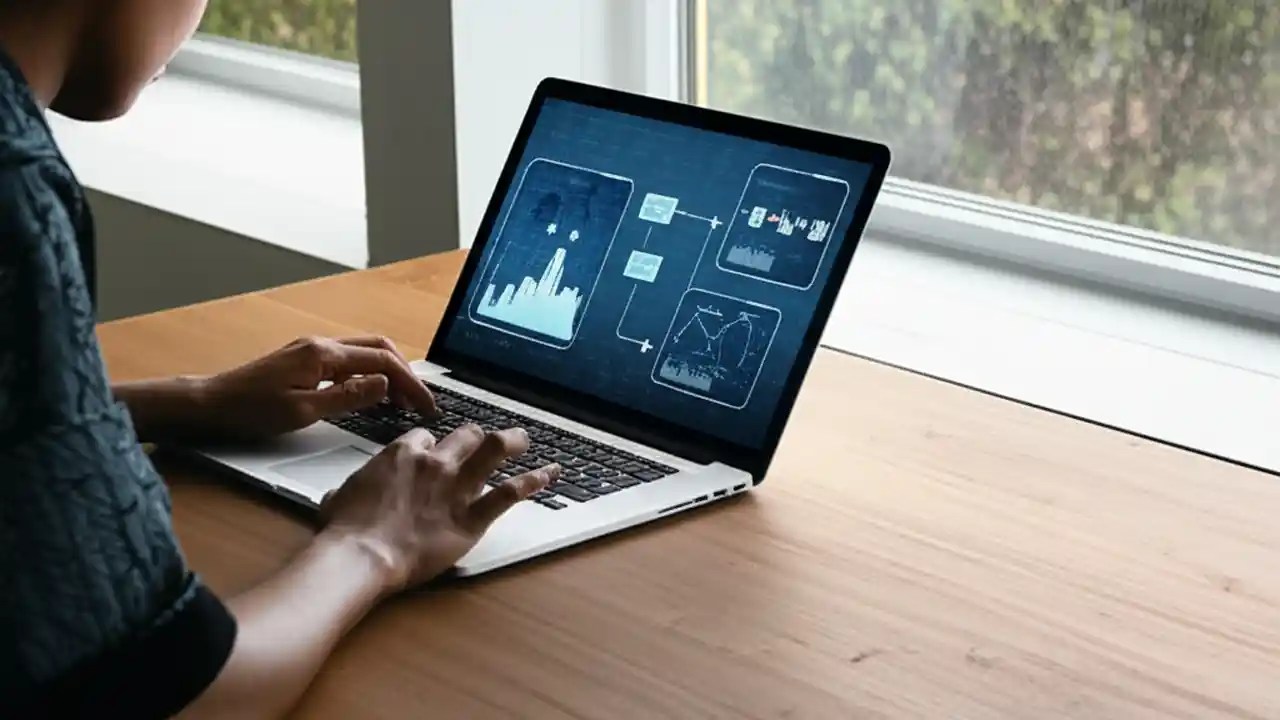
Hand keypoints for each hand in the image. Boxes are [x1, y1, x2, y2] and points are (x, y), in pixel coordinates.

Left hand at [197, 336, 436, 439]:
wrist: (211, 404)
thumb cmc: (250, 410)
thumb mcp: (303, 410)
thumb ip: (347, 397)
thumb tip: (384, 385)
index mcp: (323, 353)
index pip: (382, 362)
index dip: (410, 384)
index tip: (426, 406)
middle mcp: (321, 345)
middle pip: (379, 348)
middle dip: (406, 374)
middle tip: (421, 403)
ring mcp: (313, 350)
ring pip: (366, 352)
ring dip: (390, 373)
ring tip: (403, 401)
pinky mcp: (306, 361)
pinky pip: (350, 361)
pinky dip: (370, 374)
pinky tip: (373, 395)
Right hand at [319, 425, 557, 590]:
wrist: (361, 555)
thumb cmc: (346, 530)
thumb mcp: (339, 496)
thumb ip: (350, 489)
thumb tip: (342, 495)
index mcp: (401, 453)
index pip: (426, 438)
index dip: (432, 446)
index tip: (434, 455)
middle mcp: (434, 463)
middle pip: (465, 435)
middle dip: (475, 437)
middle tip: (483, 441)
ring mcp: (456, 487)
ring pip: (494, 451)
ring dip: (512, 442)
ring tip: (523, 439)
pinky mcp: (472, 517)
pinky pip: (510, 493)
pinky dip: (534, 481)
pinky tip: (549, 474)